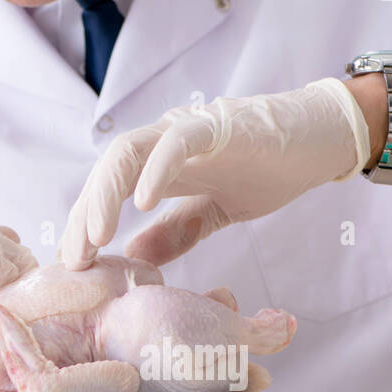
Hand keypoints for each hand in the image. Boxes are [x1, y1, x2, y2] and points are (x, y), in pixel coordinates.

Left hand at [61, 78, 370, 268]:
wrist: (319, 139)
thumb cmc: (266, 169)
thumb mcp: (212, 211)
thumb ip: (175, 231)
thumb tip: (133, 255)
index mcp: (156, 164)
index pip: (106, 192)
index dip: (83, 226)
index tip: (72, 266)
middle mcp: (161, 142)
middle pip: (106, 171)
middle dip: (84, 215)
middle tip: (75, 260)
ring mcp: (187, 131)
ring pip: (128, 152)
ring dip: (107, 194)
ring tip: (98, 235)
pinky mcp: (218, 126)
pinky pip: (178, 142)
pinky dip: (156, 169)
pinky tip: (142, 202)